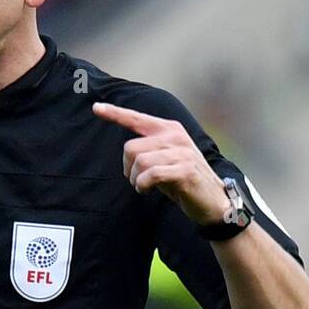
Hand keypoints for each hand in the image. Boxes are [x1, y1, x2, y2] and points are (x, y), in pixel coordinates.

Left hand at [92, 101, 229, 224]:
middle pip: (130, 148)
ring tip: (144, 186)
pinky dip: (143, 185)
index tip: (96, 107)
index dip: (115, 113)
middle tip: (137, 180)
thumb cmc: (182, 179)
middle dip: (127, 168)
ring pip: (140, 162)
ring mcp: (181, 152)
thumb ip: (148, 148)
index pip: (137, 118)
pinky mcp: (185, 170)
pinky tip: (147, 190)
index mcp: (169, 129)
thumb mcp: (163, 158)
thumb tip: (128, 149)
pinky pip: (151, 175)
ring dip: (136, 180)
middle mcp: (175, 136)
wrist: (212, 201)